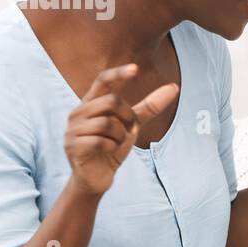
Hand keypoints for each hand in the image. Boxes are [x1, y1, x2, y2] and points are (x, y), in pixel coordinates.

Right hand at [64, 63, 178, 195]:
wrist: (97, 177)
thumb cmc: (112, 147)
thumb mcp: (132, 124)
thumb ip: (150, 106)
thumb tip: (174, 87)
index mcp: (91, 103)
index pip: (103, 81)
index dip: (118, 74)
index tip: (136, 68)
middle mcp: (78, 112)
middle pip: (111, 101)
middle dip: (128, 117)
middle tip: (129, 130)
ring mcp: (72, 129)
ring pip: (107, 124)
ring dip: (120, 136)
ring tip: (116, 144)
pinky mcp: (72, 146)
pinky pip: (100, 141)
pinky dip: (111, 148)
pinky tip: (108, 151)